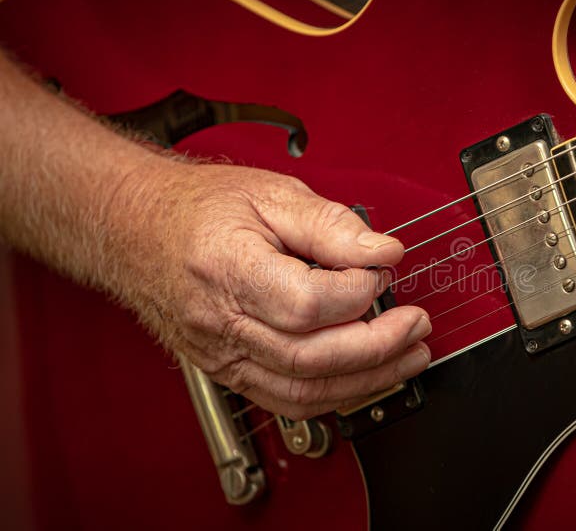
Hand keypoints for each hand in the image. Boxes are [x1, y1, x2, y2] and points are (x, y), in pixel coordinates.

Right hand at [115, 160, 430, 419]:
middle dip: (379, 348)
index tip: (381, 272)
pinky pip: (286, 400)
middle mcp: (221, 322)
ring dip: (366, 380)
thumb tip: (384, 251)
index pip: (306, 303)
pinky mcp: (227, 369)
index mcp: (228, 269)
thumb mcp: (270, 195)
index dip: (357, 292)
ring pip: (303, 391)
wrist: (138, 230)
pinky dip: (332, 394)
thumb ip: (332, 225)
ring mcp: (221, 354)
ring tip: (407, 357)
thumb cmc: (200, 209)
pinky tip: (364, 375)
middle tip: (417, 325)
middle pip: (311, 358)